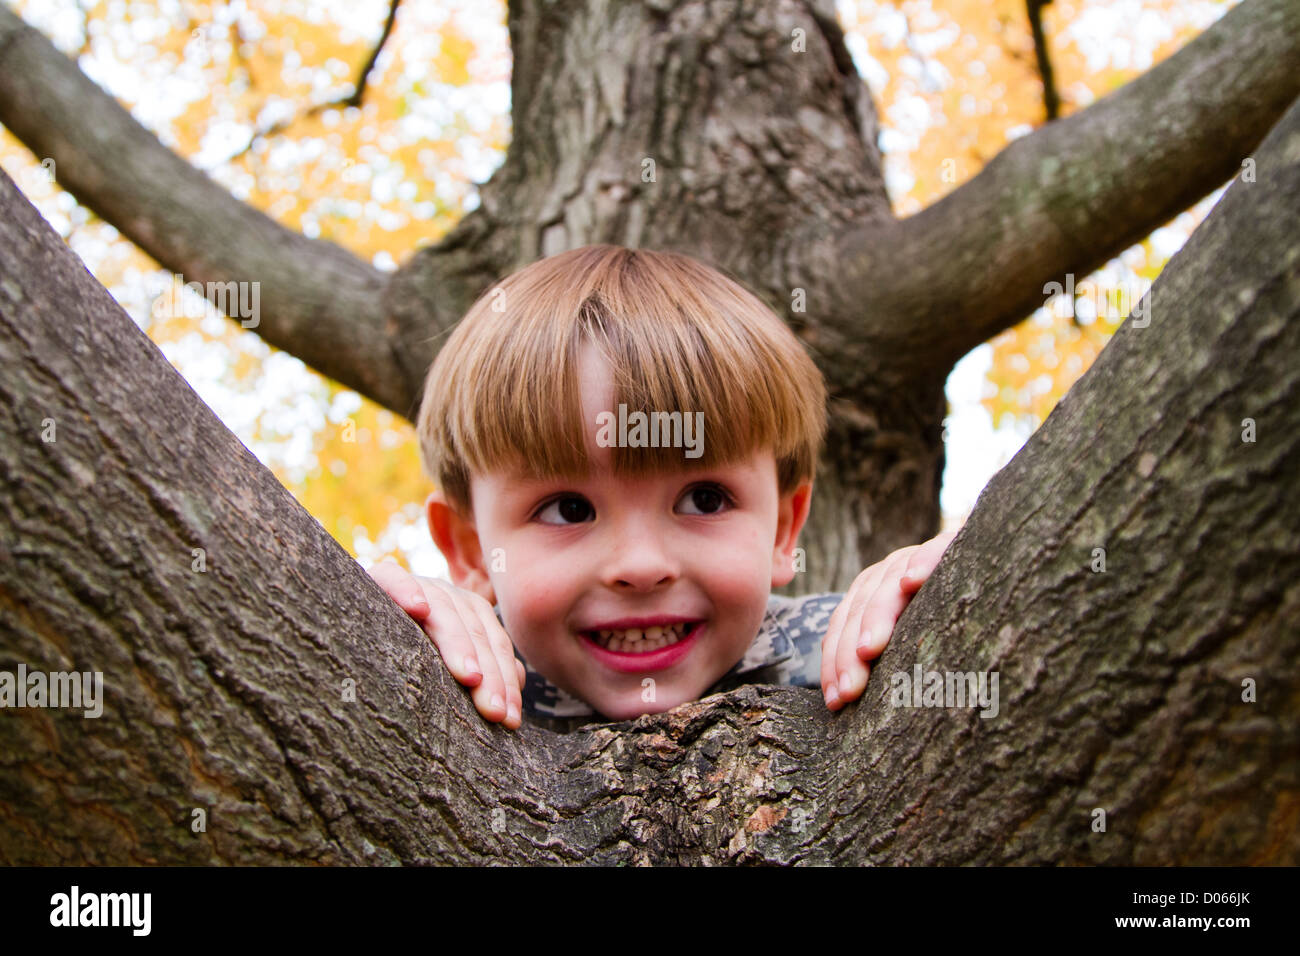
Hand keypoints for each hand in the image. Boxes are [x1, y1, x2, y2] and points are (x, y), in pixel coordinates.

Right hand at [369, 560, 524, 728]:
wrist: (344, 621)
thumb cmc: (400, 652)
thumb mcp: (440, 664)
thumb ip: (481, 664)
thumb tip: (517, 678)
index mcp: (467, 614)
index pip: (494, 644)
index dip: (505, 680)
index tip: (510, 719)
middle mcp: (446, 596)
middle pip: (475, 630)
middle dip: (489, 673)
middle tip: (494, 711)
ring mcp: (416, 585)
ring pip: (442, 608)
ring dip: (457, 641)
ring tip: (469, 675)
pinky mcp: (377, 576)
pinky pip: (392, 577)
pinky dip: (406, 589)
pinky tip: (416, 608)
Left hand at [820, 530, 957, 711]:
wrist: (988, 555)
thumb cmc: (947, 610)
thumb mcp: (911, 631)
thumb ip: (883, 650)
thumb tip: (845, 697)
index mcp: (870, 592)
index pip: (843, 625)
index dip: (835, 661)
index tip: (834, 700)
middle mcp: (886, 573)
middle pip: (859, 610)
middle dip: (849, 653)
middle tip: (848, 690)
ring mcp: (914, 557)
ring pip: (888, 584)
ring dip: (876, 616)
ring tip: (866, 649)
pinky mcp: (949, 543)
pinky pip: (933, 550)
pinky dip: (920, 563)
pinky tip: (911, 581)